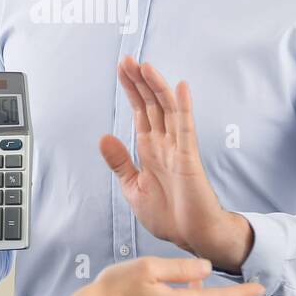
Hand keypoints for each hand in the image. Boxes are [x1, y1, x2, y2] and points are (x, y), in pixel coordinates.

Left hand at [99, 58, 253, 271]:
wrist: (191, 237)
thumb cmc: (168, 215)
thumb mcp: (133, 187)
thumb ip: (119, 162)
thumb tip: (104, 137)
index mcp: (149, 149)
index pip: (139, 111)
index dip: (131, 90)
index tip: (122, 70)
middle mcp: (163, 143)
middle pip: (151, 104)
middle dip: (139, 81)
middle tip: (128, 59)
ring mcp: (177, 147)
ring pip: (166, 110)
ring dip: (156, 87)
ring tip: (146, 66)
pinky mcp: (189, 157)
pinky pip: (185, 128)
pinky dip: (183, 107)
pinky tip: (181, 87)